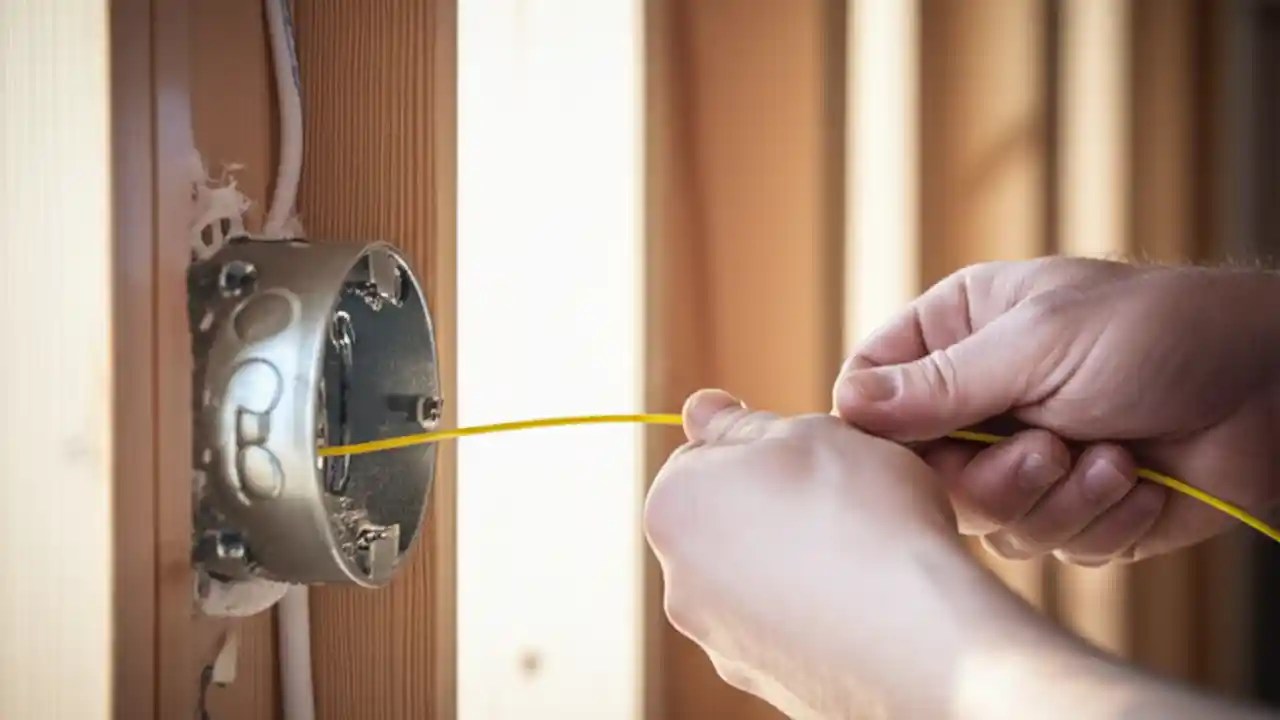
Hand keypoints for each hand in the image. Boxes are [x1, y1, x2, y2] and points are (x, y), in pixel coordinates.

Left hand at [644, 389, 1028, 717]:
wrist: (923, 638)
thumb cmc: (865, 516)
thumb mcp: (807, 432)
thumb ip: (741, 423)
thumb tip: (699, 409)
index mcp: (672, 508)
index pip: (701, 457)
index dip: (761, 447)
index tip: (808, 456)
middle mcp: (679, 583)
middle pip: (726, 522)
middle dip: (774, 506)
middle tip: (843, 500)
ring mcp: (721, 642)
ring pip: (758, 579)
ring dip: (797, 563)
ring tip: (863, 555)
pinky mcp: (767, 685)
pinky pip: (789, 630)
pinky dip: (817, 614)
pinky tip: (867, 604)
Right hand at [834, 257, 1279, 563]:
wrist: (1275, 390)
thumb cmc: (1162, 334)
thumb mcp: (1041, 343)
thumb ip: (942, 381)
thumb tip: (847, 405)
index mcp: (964, 332)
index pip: (874, 384)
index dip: (879, 427)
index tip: (913, 449)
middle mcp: (986, 397)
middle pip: (927, 470)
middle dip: (995, 475)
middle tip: (1049, 450)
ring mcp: (1028, 455)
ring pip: (986, 519)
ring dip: (1055, 500)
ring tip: (1112, 460)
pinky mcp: (1073, 507)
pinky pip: (1047, 547)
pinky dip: (1097, 523)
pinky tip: (1136, 483)